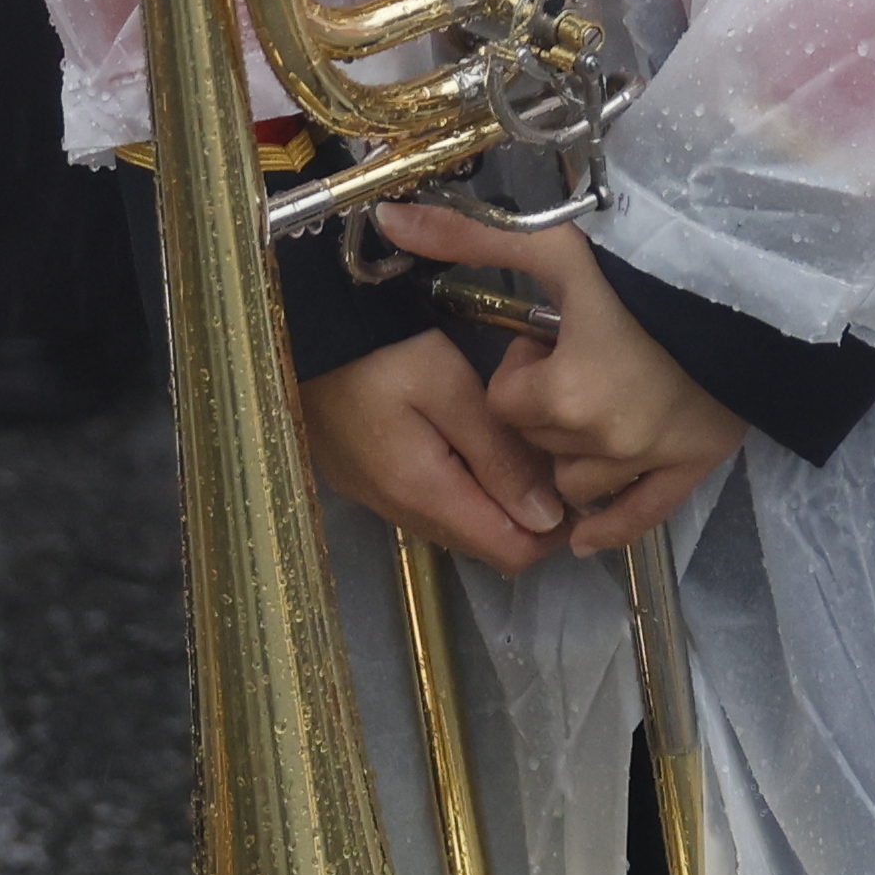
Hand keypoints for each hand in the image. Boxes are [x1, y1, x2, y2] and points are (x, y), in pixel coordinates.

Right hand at [294, 318, 572, 576]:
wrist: (300, 321)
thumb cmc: (382, 345)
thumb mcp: (449, 387)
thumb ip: (499, 455)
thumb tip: (548, 520)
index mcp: (423, 492)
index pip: (507, 553)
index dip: (552, 532)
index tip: (575, 487)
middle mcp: (396, 509)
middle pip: (482, 544)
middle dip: (525, 516)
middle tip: (548, 458)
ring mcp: (372, 495)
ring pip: (454, 525)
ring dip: (490, 501)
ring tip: (511, 447)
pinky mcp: (359, 475)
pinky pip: (424, 503)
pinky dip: (457, 486)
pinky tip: (465, 442)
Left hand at [376, 199, 738, 556]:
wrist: (747, 287)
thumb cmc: (646, 268)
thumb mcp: (558, 248)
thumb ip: (471, 239)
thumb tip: (384, 220)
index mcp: (561, 393)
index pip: (505, 403)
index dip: (521, 374)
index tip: (550, 343)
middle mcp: (599, 439)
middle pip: (539, 443)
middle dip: (546, 412)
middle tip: (581, 363)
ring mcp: (647, 458)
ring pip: (579, 481)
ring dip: (575, 456)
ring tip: (601, 407)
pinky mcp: (691, 466)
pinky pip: (641, 517)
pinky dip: (612, 525)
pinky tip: (583, 536)